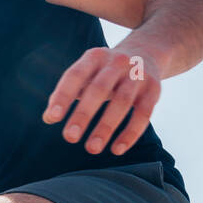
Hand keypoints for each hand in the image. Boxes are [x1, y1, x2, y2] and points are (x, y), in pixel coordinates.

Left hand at [42, 46, 161, 155]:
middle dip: (83, 114)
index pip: (75, 75)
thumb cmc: (104, 72)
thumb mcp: (85, 74)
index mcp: (94, 57)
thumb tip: (48, 118)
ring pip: (122, 102)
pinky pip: (144, 113)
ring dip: (106, 127)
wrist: (146, 52)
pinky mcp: (154, 89)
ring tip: (91, 149)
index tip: (52, 118)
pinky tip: (117, 150)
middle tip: (69, 138)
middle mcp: (117, 62)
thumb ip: (66, 93)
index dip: (63, 96)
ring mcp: (137, 74)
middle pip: (99, 89)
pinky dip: (131, 133)